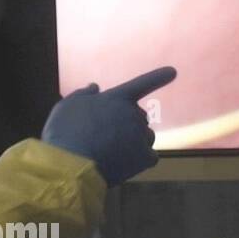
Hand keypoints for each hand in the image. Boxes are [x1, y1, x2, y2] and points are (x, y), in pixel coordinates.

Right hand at [42, 66, 176, 185]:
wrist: (70, 165)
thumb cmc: (64, 134)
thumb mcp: (66, 106)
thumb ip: (83, 95)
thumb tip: (95, 87)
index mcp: (116, 98)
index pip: (141, 84)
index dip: (158, 78)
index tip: (174, 72)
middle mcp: (133, 113)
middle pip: (140, 118)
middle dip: (129, 125)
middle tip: (107, 138)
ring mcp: (140, 135)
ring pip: (146, 137)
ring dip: (136, 142)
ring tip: (114, 152)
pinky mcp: (144, 157)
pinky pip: (150, 157)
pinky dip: (140, 160)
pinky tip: (125, 165)